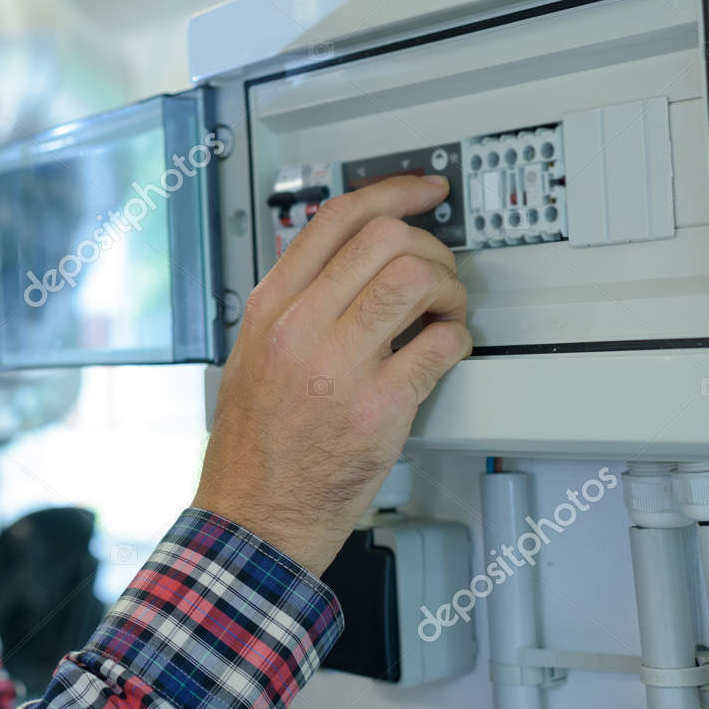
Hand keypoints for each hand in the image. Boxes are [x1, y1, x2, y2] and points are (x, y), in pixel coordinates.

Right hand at [193, 174, 470, 575]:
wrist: (253, 517)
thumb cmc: (253, 447)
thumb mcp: (251, 356)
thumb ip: (294, 306)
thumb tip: (347, 261)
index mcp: (269, 309)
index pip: (336, 219)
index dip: (392, 191)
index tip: (422, 190)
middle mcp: (301, 329)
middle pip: (385, 239)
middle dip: (429, 246)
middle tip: (437, 271)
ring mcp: (339, 368)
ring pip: (416, 279)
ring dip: (449, 287)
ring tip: (445, 310)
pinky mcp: (379, 408)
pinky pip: (440, 346)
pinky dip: (457, 339)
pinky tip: (445, 350)